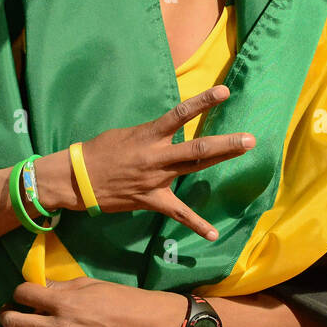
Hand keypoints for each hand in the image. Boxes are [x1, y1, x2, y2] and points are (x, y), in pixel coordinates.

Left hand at [1, 277, 183, 326]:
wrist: (146, 324)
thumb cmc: (121, 298)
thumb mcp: (91, 284)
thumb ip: (62, 287)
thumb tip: (40, 286)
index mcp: (64, 302)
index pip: (23, 293)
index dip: (21, 292)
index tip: (26, 294)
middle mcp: (59, 326)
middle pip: (14, 322)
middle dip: (9, 316)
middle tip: (15, 314)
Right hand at [55, 85, 254, 240]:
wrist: (76, 179)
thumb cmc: (100, 151)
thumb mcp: (127, 133)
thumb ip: (152, 132)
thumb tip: (171, 129)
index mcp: (149, 135)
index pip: (180, 114)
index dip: (203, 102)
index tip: (224, 92)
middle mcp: (157, 156)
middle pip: (198, 149)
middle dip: (226, 143)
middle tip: (250, 139)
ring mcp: (157, 179)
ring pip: (194, 170)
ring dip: (221, 161)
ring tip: (245, 152)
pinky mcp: (152, 200)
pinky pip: (178, 214)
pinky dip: (196, 224)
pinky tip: (213, 234)